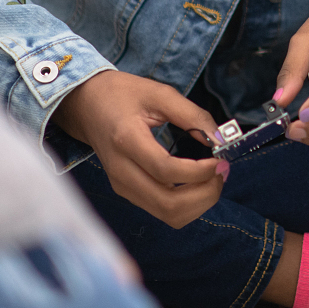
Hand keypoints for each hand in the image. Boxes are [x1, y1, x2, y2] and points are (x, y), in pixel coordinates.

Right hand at [53, 69, 223, 228]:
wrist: (86, 105)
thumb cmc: (123, 95)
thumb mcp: (160, 93)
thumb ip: (192, 115)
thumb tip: (221, 139)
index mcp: (127, 141)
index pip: (167, 171)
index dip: (200, 171)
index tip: (220, 159)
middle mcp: (121, 171)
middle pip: (168, 204)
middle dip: (205, 194)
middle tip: (221, 171)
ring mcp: (121, 185)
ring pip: (167, 214)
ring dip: (198, 203)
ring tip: (212, 178)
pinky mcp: (126, 191)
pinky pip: (161, 210)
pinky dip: (186, 204)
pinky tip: (197, 182)